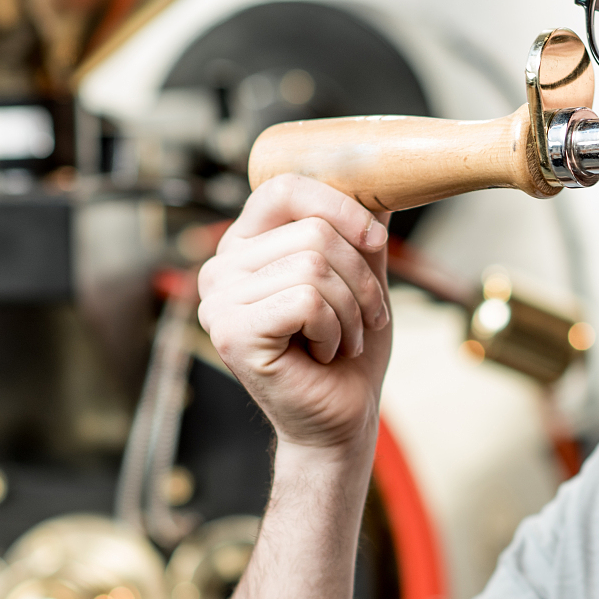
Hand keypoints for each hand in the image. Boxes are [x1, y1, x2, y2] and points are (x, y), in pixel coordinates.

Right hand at [198, 175, 392, 450]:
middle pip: (311, 230)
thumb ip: (357, 229)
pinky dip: (334, 329)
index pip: (283, 189)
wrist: (341, 419)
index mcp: (245, 246)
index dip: (338, 205)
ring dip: (350, 309)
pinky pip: (307, 300)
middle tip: (362, 319)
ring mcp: (218, 302)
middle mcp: (221, 269)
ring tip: (344, 338)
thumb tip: (381, 179)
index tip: (375, 240)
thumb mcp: (359, 276)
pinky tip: (324, 353)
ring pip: (313, 264)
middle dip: (359, 278)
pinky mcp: (231, 332)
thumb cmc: (347, 351)